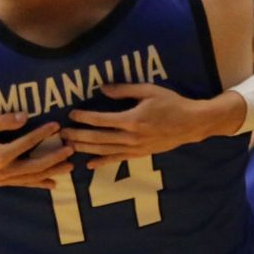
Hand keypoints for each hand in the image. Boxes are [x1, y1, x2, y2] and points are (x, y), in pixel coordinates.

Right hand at [0, 113, 73, 187]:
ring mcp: (2, 179)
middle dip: (55, 157)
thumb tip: (25, 117)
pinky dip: (38, 183)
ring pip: (32, 177)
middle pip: (35, 165)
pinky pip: (23, 184)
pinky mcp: (0, 182)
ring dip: (52, 171)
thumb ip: (3, 121)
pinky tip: (52, 183)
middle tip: (72, 149)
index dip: (43, 134)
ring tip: (69, 166)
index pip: (26, 144)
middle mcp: (2, 171)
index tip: (57, 125)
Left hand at [64, 85, 244, 167]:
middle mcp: (131, 137)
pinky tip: (90, 164)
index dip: (84, 117)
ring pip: (104, 150)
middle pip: (98, 138)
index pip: (101, 120)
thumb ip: (124, 90)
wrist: (191, 124)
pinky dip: (102, 162)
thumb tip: (102, 89)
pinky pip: (117, 160)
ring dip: (85, 148)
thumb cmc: (171, 103)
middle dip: (78, 136)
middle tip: (62, 133)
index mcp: (132, 120)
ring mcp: (135, 149)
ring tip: (69, 146)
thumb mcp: (149, 90)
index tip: (71, 114)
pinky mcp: (139, 155)